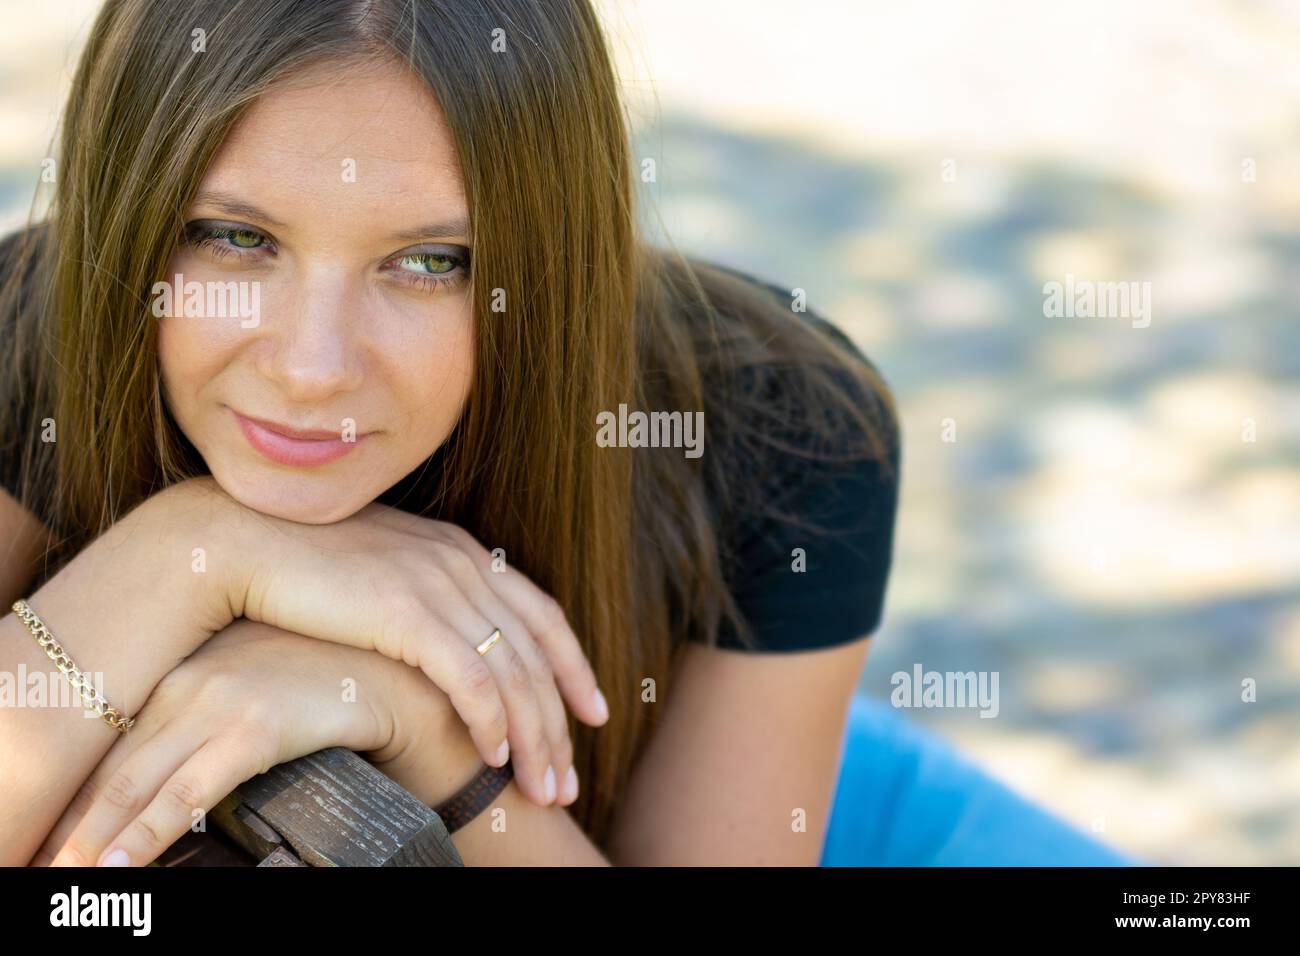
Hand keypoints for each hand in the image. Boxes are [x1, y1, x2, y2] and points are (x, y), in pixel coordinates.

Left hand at [35, 619, 480, 866]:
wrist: (404, 674)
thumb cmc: (341, 686)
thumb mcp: (266, 690)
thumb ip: (221, 719)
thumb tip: (185, 773)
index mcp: (190, 673)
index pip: (118, 747)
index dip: (84, 802)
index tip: (62, 843)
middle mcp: (192, 680)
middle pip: (114, 768)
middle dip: (77, 828)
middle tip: (46, 872)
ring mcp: (220, 699)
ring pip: (135, 784)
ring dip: (96, 842)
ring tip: (69, 881)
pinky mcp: (254, 723)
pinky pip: (184, 790)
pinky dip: (145, 832)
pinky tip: (119, 865)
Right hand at [154, 477, 606, 807]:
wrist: (241, 538)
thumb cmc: (302, 565)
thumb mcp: (381, 575)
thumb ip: (421, 602)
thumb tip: (439, 645)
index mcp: (462, 552)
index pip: (542, 616)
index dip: (574, 667)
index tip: (594, 712)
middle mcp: (463, 564)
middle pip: (538, 655)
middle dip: (560, 723)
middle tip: (570, 780)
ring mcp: (440, 585)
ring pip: (513, 675)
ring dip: (534, 738)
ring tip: (542, 788)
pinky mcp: (408, 613)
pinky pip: (471, 679)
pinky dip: (491, 721)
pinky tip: (494, 758)